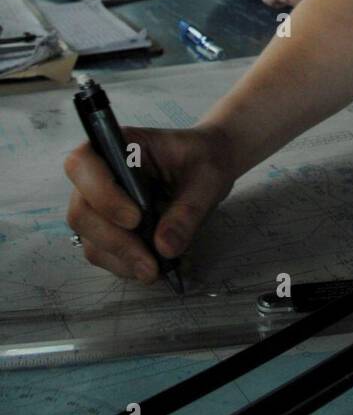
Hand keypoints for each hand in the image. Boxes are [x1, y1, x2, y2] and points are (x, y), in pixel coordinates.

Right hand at [64, 125, 236, 284]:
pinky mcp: (107, 226)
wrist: (209, 167)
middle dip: (115, 241)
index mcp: (120, 144)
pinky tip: (152, 265)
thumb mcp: (206, 179)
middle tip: (150, 263)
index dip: (102, 194)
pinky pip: (103, 252)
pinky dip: (125, 264)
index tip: (136, 219)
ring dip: (120, 259)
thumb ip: (187, 211)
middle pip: (82, 211)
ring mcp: (99, 201)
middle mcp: (100, 172)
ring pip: (89, 237)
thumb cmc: (204, 160)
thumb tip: (164, 247)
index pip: (84, 164)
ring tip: (156, 270)